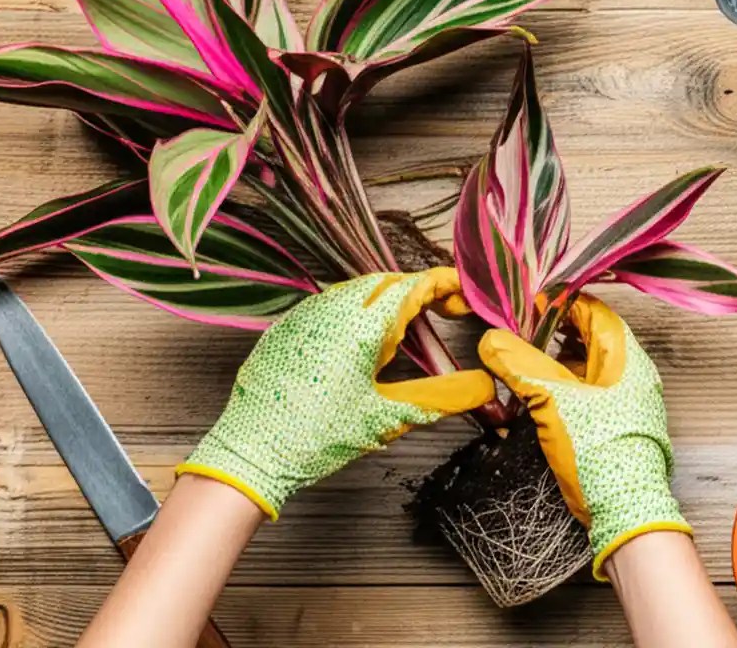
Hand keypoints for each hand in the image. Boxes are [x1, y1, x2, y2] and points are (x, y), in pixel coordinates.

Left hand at [178, 268, 494, 518]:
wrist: (252, 454)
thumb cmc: (316, 437)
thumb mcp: (388, 417)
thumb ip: (443, 396)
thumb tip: (484, 387)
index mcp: (363, 324)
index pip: (416, 285)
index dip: (447, 288)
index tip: (466, 300)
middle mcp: (332, 308)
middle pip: (389, 282)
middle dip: (421, 292)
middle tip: (445, 313)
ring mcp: (305, 314)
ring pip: (358, 291)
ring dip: (389, 301)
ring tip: (408, 330)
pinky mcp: (287, 327)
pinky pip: (330, 306)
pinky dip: (357, 313)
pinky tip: (364, 342)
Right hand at [478, 294, 690, 579]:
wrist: (625, 511)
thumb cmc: (601, 451)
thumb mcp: (553, 400)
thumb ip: (519, 365)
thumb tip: (491, 341)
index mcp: (627, 358)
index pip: (594, 311)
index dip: (561, 303)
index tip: (529, 305)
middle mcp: (632, 375)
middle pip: (589, 339)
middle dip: (552, 334)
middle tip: (519, 334)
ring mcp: (627, 402)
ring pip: (586, 369)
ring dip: (554, 364)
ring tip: (521, 366)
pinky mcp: (616, 426)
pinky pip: (587, 395)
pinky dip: (561, 390)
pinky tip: (535, 400)